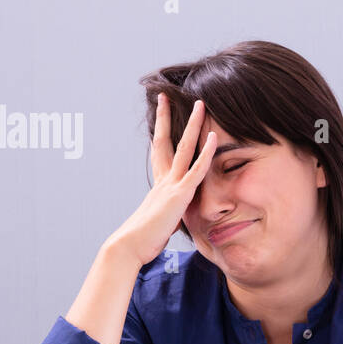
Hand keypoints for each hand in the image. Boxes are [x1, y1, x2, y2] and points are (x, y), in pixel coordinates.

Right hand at [106, 94, 217, 267]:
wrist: (129, 247)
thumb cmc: (143, 241)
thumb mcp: (160, 224)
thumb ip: (169, 216)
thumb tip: (173, 219)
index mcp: (158, 186)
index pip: (159, 153)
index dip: (161, 133)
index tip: (162, 117)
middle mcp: (163, 180)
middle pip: (165, 141)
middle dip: (167, 117)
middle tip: (166, 96)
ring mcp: (171, 185)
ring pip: (183, 147)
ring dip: (193, 125)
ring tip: (200, 104)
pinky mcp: (179, 195)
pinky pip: (196, 170)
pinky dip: (206, 153)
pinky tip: (214, 137)